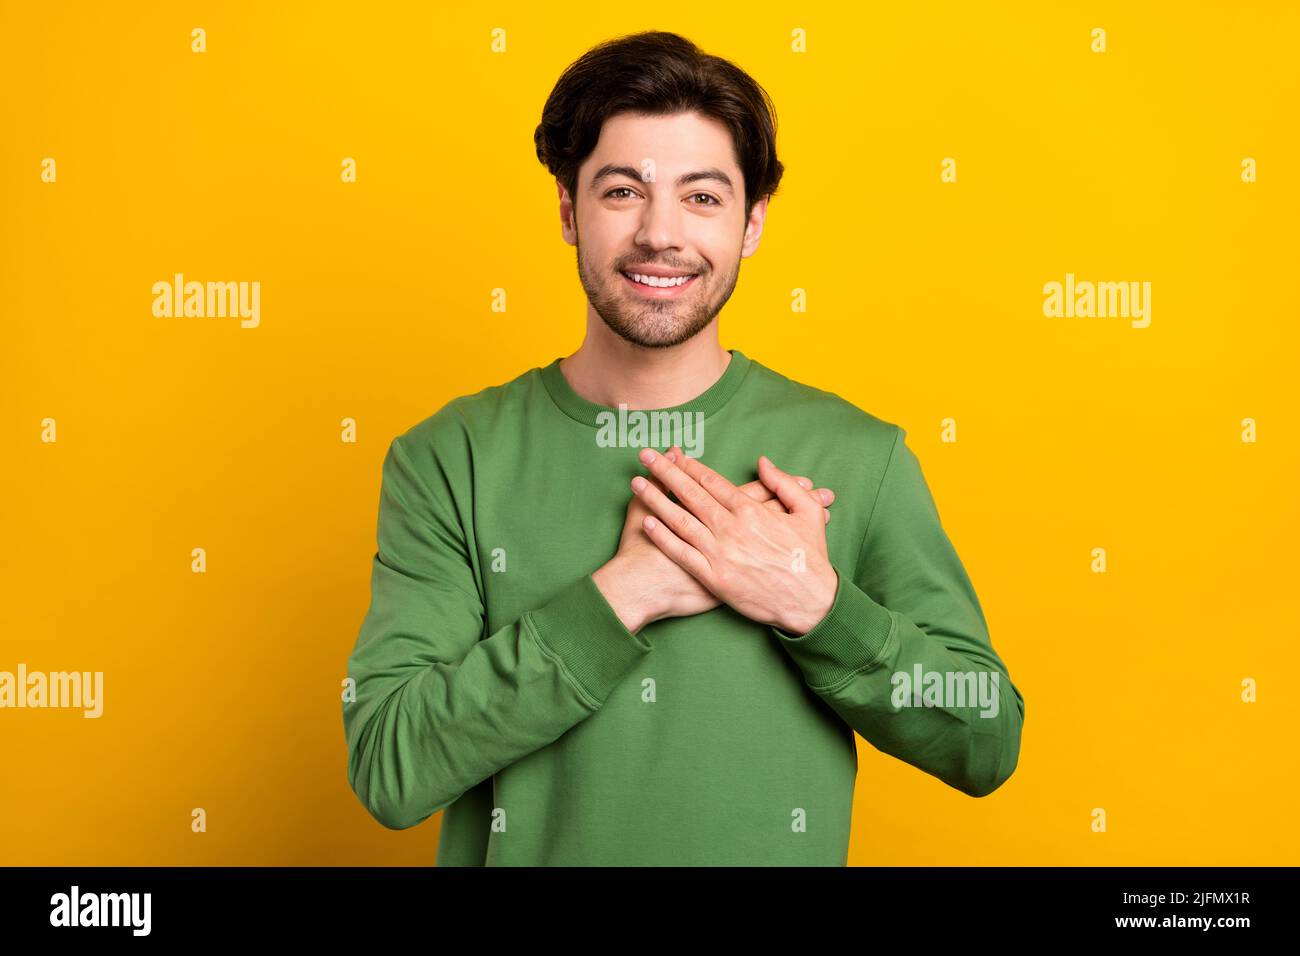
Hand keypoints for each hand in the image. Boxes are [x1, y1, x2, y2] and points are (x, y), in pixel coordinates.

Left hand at [631, 448, 838, 635]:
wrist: (810, 602)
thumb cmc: (811, 557)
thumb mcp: (808, 513)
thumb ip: (784, 483)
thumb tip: (762, 462)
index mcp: (751, 511)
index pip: (712, 482)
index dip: (689, 466)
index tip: (672, 453)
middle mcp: (731, 529)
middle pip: (690, 494)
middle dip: (665, 472)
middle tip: (645, 456)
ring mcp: (720, 554)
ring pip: (680, 520)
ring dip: (656, 499)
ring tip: (636, 483)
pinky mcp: (714, 578)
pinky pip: (682, 554)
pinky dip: (663, 537)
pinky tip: (647, 522)